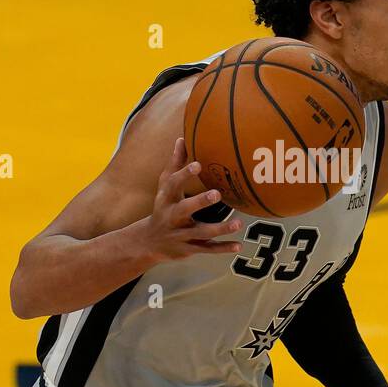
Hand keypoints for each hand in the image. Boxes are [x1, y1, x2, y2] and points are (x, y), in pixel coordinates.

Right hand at [136, 138, 243, 261]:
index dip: (184, 174)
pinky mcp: (190, 248)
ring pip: (201, 232)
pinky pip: (207, 249)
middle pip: (184, 209)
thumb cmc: (163, 206)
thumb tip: (182, 138)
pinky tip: (238, 245)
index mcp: (167, 198)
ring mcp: (181, 234)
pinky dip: (223, 248)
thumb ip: (175, 163)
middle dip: (199, 202)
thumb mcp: (164, 186)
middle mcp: (172, 216)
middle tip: (217, 193)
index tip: (198, 164)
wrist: (149, 242)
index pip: (173, 184)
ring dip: (220, 228)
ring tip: (238, 223)